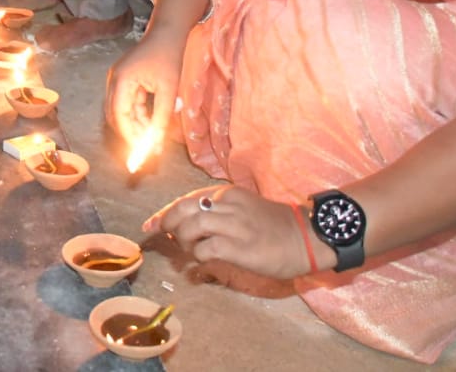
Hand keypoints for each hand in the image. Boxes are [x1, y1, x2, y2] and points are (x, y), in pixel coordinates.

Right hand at [105, 29, 181, 146]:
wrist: (167, 32)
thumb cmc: (168, 56)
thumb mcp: (169, 89)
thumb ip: (162, 116)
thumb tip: (157, 142)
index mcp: (121, 80)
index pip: (120, 116)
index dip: (130, 136)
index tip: (143, 152)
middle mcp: (114, 80)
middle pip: (116, 116)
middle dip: (131, 133)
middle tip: (149, 149)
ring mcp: (117, 79)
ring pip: (121, 111)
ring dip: (136, 125)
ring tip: (154, 138)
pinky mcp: (124, 80)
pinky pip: (127, 103)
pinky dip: (138, 115)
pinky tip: (152, 123)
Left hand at [143, 185, 315, 279]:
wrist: (305, 238)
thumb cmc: (273, 226)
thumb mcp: (243, 207)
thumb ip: (217, 211)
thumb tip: (187, 224)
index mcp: (226, 194)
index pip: (186, 199)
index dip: (164, 212)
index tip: (150, 224)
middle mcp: (227, 204)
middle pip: (182, 209)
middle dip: (167, 224)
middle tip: (165, 238)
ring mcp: (233, 224)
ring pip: (190, 227)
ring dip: (184, 242)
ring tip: (192, 251)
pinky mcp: (239, 246)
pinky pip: (205, 249)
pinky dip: (198, 256)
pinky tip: (203, 261)